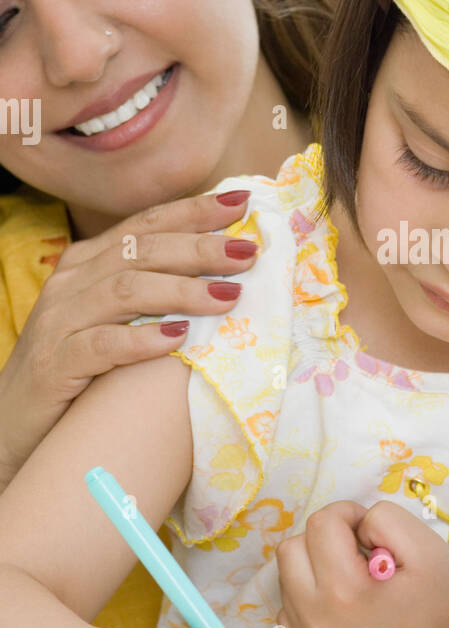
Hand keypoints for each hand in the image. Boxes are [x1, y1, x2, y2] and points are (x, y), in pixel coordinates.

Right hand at [0, 189, 257, 483]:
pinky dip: (141, 339)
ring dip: (181, 290)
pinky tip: (177, 338)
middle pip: (141, 251)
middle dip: (198, 248)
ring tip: (227, 295)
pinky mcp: (55, 364)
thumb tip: (223, 274)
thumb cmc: (79, 370)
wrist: (14, 423)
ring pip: (125, 290)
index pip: (146, 225)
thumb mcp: (113, 318)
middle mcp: (71, 283)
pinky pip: (101, 344)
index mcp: (86, 262)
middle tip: (247, 253)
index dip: (193, 212)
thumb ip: (152, 290)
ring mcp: (60, 321)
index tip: (242, 204)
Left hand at [275, 500, 448, 627]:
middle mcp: (316, 621)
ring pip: (286, 576)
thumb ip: (383, 519)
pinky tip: (341, 601)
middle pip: (291, 548)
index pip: (320, 524)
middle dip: (324, 539)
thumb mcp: (425, 544)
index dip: (348, 515)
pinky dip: (310, 595)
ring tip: (351, 576)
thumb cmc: (439, 600)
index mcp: (344, 593)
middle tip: (358, 552)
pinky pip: (289, 607)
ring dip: (314, 565)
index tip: (371, 534)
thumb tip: (351, 527)